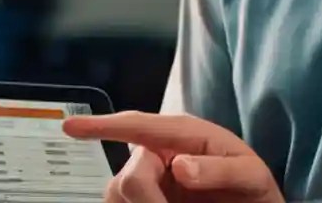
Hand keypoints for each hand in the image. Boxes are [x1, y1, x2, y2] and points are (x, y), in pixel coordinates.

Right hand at [63, 111, 284, 202]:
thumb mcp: (250, 176)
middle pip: (128, 175)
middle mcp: (160, 151)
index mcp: (184, 134)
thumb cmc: (252, 188)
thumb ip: (219, 170)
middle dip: (146, 200)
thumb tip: (180, 166)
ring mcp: (150, 176)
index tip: (69, 127)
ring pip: (119, 193)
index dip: (101, 125)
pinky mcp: (145, 197)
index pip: (137, 126)